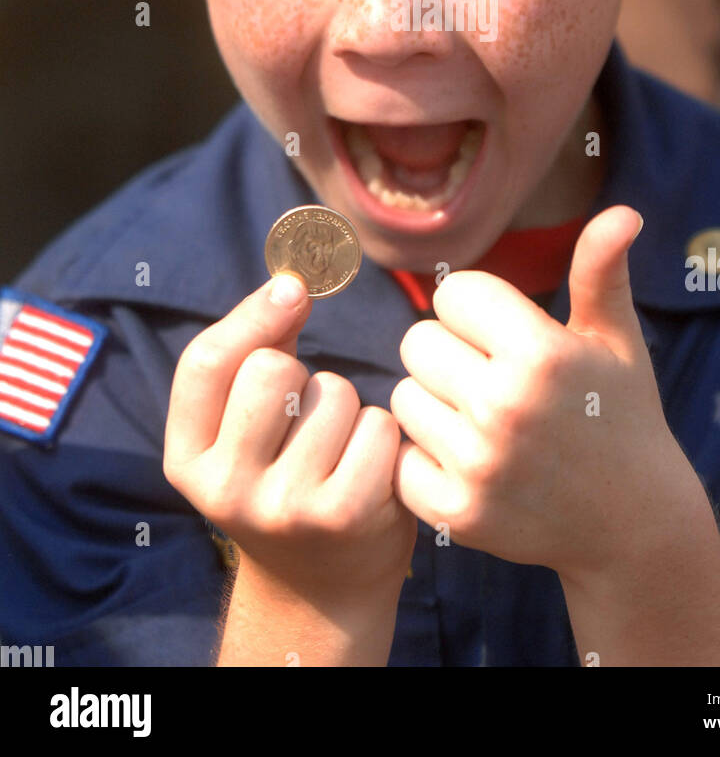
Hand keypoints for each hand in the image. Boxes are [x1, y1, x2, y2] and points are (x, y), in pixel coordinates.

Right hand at [164, 273, 416, 612]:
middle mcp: (227, 490)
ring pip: (335, 392)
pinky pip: (378, 425)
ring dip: (348, 407)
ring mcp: (285, 507)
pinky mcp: (345, 514)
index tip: (293, 288)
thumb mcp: (244, 431)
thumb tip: (293, 280)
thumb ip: (257, 355)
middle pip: (273, 368)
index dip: (253, 313)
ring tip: (338, 450)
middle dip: (303, 372)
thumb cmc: (284, 480)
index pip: (208, 363)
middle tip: (307, 415)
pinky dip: (383, 436)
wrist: (322, 588)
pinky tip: (370, 469)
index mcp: (188, 462)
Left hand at [390, 206, 697, 582]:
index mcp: (541, 353)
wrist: (634, 525)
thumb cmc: (620, 414)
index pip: (453, 294)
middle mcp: (505, 406)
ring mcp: (478, 464)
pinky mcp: (457, 514)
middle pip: (417, 342)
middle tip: (493, 383)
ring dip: (433, 405)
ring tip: (482, 423)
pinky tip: (469, 464)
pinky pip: (400, 458)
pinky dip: (424, 460)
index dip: (478, 312)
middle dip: (450, 355)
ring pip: (402, 397)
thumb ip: (601, 271)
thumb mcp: (616, 339)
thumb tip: (623, 211)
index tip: (508, 338)